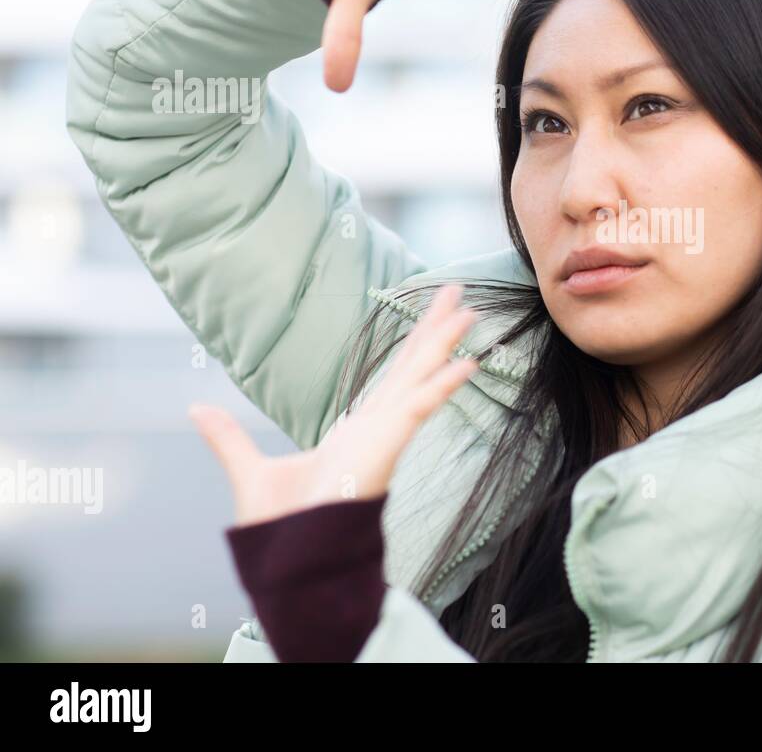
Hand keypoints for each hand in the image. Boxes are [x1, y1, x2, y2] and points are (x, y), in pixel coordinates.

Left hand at [190, 283, 479, 526]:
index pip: (391, 378)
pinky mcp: (386, 447)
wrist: (291, 565)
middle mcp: (378, 428)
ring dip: (445, 344)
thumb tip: (196, 409)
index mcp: (356, 431)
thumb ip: (228, 439)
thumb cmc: (282, 531)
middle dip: (435, 330)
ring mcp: (385, 436)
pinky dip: (442, 387)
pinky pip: (419, 409)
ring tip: (469, 309)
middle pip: (413, 367)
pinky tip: (466, 363)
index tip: (429, 318)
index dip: (412, 347)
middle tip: (460, 292)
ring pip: (421, 379)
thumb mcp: (249, 471)